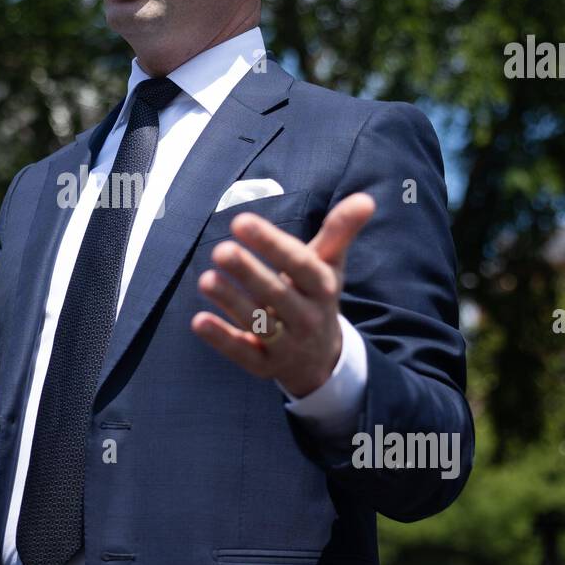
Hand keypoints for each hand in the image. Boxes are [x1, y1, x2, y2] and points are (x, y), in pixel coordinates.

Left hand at [191, 191, 375, 396]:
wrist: (321, 359)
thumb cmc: (315, 297)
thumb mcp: (329, 265)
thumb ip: (340, 231)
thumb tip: (366, 199)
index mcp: (321, 287)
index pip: (299, 264)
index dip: (272, 244)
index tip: (240, 221)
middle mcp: (307, 317)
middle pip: (276, 294)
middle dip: (249, 272)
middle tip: (221, 250)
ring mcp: (286, 344)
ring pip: (258, 322)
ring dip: (232, 302)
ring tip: (207, 280)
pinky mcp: (264, 365)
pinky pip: (242, 353)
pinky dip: (222, 339)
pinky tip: (199, 321)